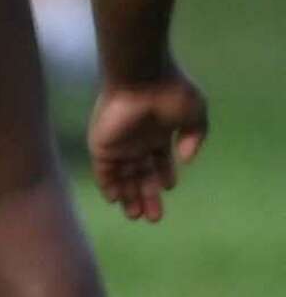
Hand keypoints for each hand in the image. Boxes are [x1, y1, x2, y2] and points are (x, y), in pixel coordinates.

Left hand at [88, 71, 208, 222]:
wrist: (140, 79)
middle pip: (141, 174)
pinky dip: (108, 186)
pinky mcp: (102, 145)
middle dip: (147, 195)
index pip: (159, 160)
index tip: (168, 187)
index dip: (163, 176)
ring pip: (123, 177)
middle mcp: (137, 140)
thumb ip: (194, 135)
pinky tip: (116, 200)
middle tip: (153, 218)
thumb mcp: (195, 113)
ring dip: (129, 197)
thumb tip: (186, 159)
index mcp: (157, 132)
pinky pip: (103, 171)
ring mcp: (118, 144)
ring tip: (136, 215)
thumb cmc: (169, 92)